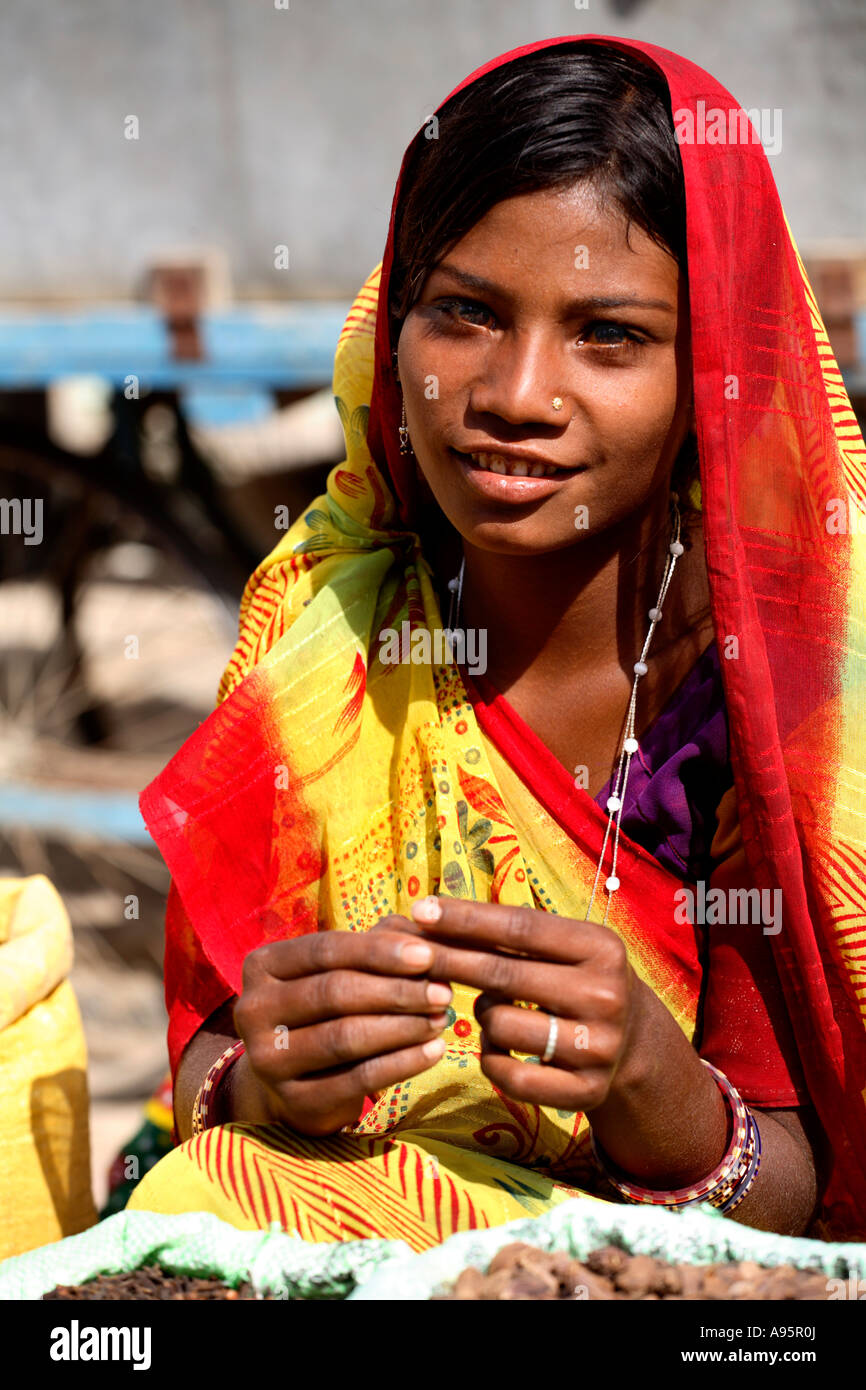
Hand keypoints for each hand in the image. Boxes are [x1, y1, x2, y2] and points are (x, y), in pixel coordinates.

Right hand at [232, 925, 454, 1135]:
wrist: (295, 1081)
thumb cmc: (327, 1009)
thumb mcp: (342, 970)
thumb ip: (379, 946)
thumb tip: (426, 933)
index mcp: (262, 965)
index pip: (326, 950)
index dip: (379, 951)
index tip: (428, 954)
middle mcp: (252, 1010)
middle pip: (335, 993)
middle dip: (397, 991)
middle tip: (444, 992)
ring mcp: (267, 1060)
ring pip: (346, 1037)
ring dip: (404, 1026)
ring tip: (443, 1019)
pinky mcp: (293, 1101)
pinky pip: (358, 1079)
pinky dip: (403, 1063)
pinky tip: (435, 1051)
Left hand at [407, 895, 645, 1113]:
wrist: (634, 1044)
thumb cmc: (579, 979)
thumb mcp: (565, 947)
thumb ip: (513, 935)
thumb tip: (433, 917)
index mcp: (602, 948)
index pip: (520, 928)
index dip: (466, 919)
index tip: (421, 909)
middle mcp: (605, 996)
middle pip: (503, 974)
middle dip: (448, 960)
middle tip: (410, 953)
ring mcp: (598, 1047)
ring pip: (500, 1025)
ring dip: (482, 1015)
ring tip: (494, 1010)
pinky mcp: (587, 1092)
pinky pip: (509, 1075)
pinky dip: (492, 1058)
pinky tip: (499, 1047)